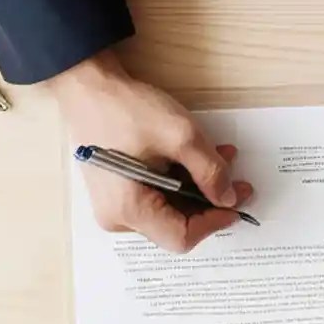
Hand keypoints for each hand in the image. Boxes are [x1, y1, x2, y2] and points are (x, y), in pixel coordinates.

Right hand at [49, 50, 252, 252]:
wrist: (87, 87)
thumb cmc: (124, 109)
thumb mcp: (180, 136)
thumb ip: (210, 171)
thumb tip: (229, 198)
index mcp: (128, 210)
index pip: (181, 236)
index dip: (214, 223)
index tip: (237, 203)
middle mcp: (118, 217)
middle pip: (175, 225)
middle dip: (209, 202)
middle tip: (235, 180)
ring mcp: (114, 206)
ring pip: (168, 211)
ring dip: (198, 189)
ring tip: (220, 159)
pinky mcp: (117, 192)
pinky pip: (155, 197)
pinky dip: (180, 182)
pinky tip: (194, 159)